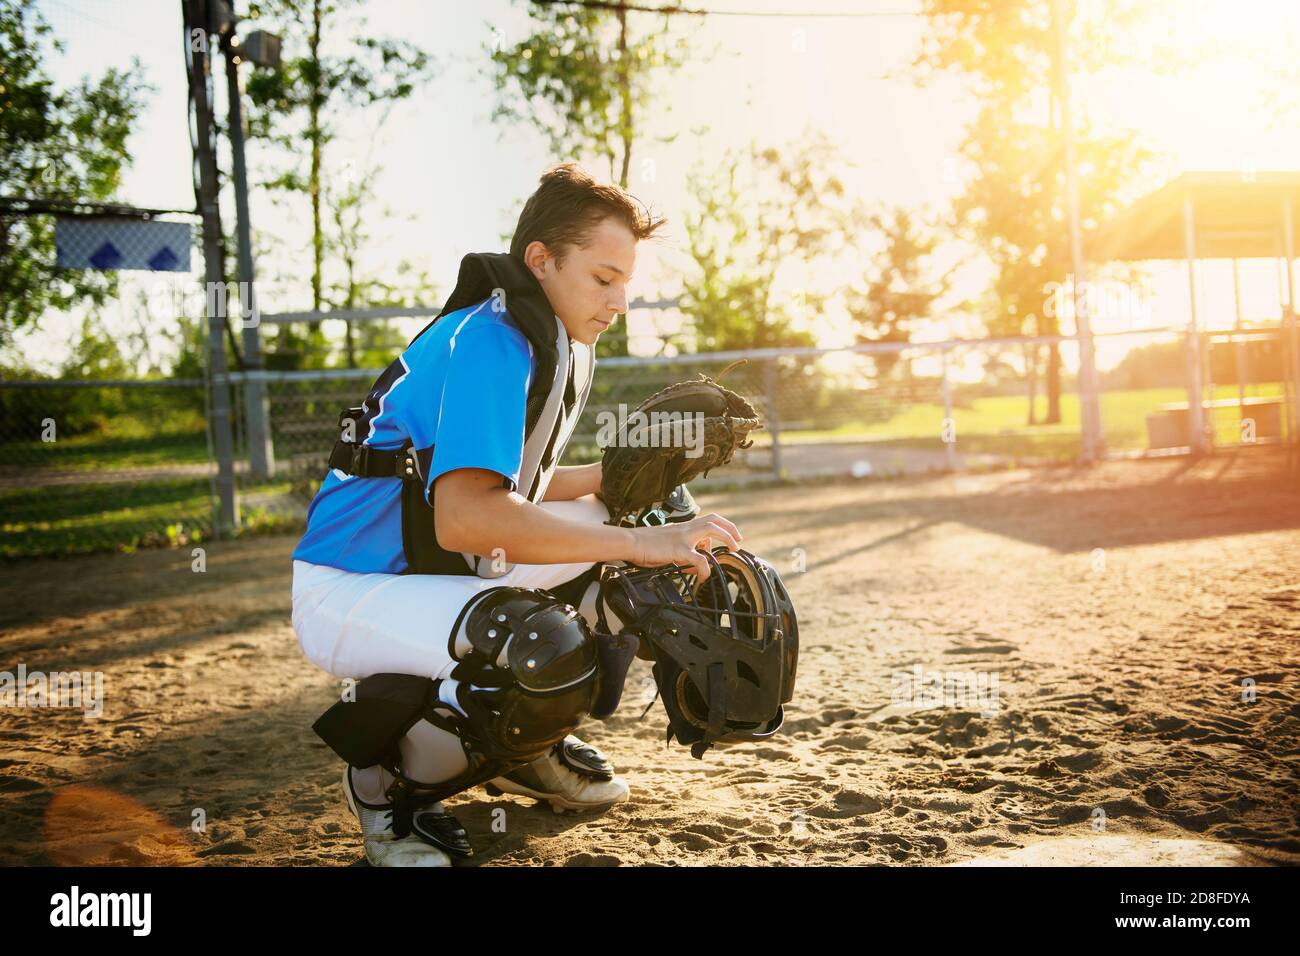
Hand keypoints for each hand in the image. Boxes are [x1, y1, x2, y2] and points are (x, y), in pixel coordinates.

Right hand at [625, 512, 741, 580]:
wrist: (630, 542)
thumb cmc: (644, 546)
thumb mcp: (667, 546)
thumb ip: (681, 553)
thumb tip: (692, 566)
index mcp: (683, 528)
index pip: (706, 521)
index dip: (720, 528)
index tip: (727, 538)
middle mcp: (685, 529)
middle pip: (713, 519)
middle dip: (730, 528)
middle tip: (738, 540)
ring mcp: (683, 537)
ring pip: (711, 530)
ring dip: (726, 537)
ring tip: (733, 549)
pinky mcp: (678, 549)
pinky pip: (698, 559)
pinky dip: (705, 568)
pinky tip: (703, 576)